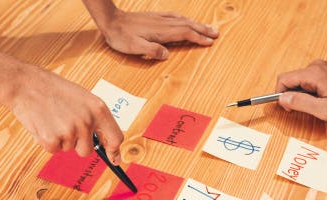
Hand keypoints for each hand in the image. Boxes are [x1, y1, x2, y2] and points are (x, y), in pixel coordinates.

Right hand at [0, 48, 122, 161]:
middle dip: (77, 143)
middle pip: (87, 150)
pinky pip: (54, 150)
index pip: (116, 138)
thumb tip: (105, 141)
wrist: (25, 84)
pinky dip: (47, 141)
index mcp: (98, 109)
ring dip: (61, 140)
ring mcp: (70, 132)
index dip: (114, 151)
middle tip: (64, 123)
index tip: (113, 158)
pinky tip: (43, 124)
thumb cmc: (53, 89)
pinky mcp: (52, 141)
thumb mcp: (82, 97)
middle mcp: (87, 122)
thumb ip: (94, 117)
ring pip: (69, 149)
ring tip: (52, 119)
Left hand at [92, 8, 218, 59]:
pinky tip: (186, 20)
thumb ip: (152, 50)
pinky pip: (174, 17)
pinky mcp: (155, 17)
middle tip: (216, 33)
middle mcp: (163, 23)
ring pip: (183, 20)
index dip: (198, 38)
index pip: (185, 34)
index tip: (210, 42)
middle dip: (203, 30)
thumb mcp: (135, 47)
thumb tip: (166, 54)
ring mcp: (159, 19)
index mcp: (161, 32)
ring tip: (207, 27)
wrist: (111, 21)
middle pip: (188, 26)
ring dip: (197, 24)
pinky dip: (184, 19)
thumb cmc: (121, 36)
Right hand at [275, 61, 326, 124]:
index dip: (280, 95)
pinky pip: (307, 80)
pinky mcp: (324, 71)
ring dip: (302, 95)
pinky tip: (322, 99)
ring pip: (299, 81)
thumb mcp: (325, 110)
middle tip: (306, 109)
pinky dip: (309, 91)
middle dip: (292, 96)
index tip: (288, 108)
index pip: (283, 79)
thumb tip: (282, 99)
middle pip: (290, 80)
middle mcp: (315, 66)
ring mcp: (320, 67)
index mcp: (313, 75)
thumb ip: (301, 103)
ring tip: (318, 104)